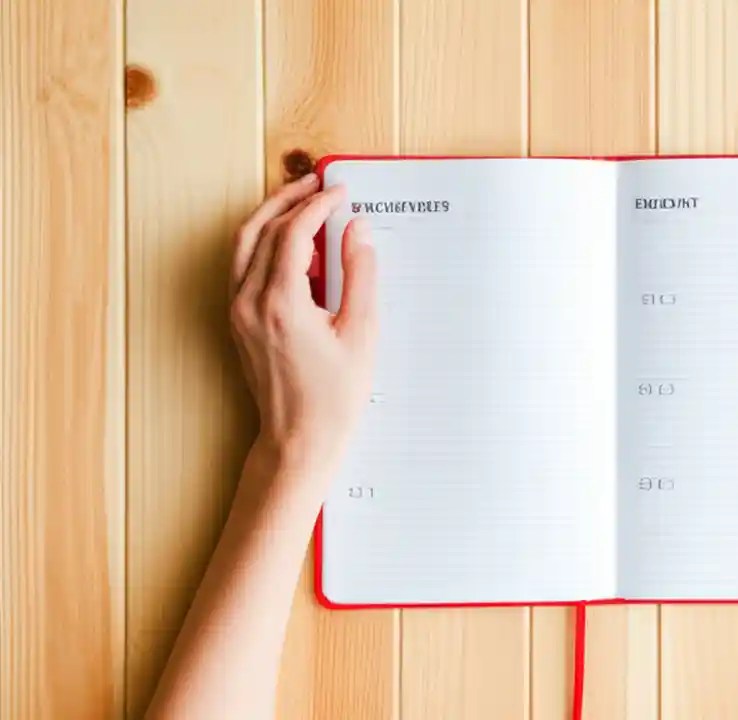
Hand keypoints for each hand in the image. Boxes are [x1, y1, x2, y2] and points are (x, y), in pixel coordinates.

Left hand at [230, 174, 377, 480]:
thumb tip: (357, 231)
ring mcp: (238, 311)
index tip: (339, 194)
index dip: (318, 206)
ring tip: (301, 203)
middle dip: (290, 200)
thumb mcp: (360, 332)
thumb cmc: (333, 396)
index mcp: (281, 302)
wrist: (299, 438)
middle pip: (261, 229)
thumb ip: (360, 275)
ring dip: (272, 217)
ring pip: (245, 244)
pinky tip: (291, 244)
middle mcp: (250, 302)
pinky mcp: (238, 321)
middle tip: (318, 184)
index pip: (294, 232)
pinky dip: (264, 243)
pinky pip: (244, 266)